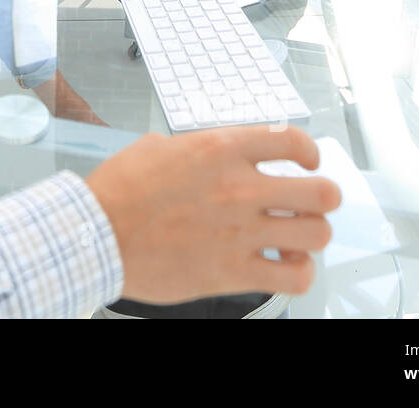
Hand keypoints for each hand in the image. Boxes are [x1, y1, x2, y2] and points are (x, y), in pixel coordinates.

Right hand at [86, 125, 340, 303]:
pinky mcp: (232, 272)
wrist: (94, 233)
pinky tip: (284, 266)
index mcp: (220, 149)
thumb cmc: (118, 190)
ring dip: (313, 235)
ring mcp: (239, 233)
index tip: (307, 162)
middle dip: (323, 197)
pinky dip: (298, 273)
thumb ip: (196, 148)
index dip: (310, 152)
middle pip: (322, 192)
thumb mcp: (157, 147)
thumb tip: (209, 152)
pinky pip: (294, 278)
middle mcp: (238, 188)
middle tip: (310, 203)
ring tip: (297, 237)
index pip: (294, 142)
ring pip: (317, 234)